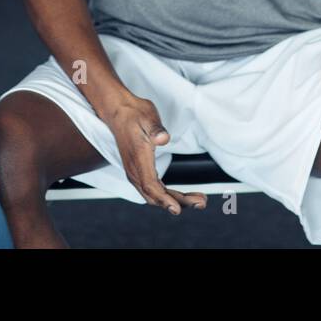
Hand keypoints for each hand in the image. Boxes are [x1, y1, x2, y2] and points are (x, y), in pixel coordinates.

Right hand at [102, 95, 207, 214]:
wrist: (118, 111)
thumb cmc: (134, 114)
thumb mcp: (148, 117)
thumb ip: (156, 129)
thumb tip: (163, 139)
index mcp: (137, 158)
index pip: (150, 186)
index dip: (164, 200)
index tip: (178, 209)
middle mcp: (134, 169)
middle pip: (155, 195)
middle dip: (178, 202)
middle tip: (201, 202)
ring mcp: (136, 171)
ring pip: (155, 195)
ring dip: (176, 200)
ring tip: (198, 200)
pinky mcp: (140, 170)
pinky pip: (154, 189)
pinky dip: (168, 195)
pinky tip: (181, 196)